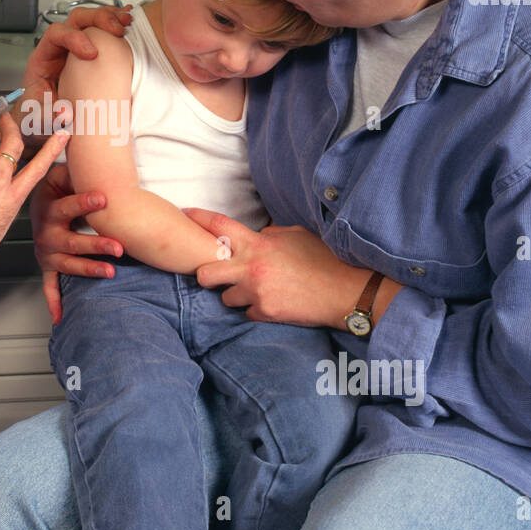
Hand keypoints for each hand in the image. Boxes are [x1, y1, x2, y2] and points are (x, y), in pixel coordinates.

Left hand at [12, 6, 132, 149]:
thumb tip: (65, 112)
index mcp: (43, 59)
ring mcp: (75, 47)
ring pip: (91, 20)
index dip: (74, 38)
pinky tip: (129, 23)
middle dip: (98, 19)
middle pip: (76, 19)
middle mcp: (59, 48)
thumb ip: (48, 116)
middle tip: (117, 30)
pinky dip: (116, 24)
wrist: (46, 120)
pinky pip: (102, 31)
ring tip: (128, 22)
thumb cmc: (41, 115)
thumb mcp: (40, 119)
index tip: (92, 53)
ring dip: (111, 18)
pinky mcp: (90, 53)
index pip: (56, 34)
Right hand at [31, 163, 124, 323]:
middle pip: (72, 241)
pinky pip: (50, 286)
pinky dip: (54, 302)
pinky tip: (60, 317)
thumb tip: (82, 143)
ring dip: (89, 270)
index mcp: (50, 209)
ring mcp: (46, 252)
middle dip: (96, 245)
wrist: (36, 203)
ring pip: (68, 265)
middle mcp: (46, 233)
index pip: (68, 206)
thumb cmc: (56, 188)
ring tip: (110, 272)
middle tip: (118, 246)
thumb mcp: (61, 174)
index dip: (85, 202)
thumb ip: (73, 167)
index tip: (104, 198)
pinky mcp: (47, 266)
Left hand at [185, 209, 367, 327]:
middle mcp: (252, 267)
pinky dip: (256, 310)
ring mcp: (257, 292)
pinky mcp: (266, 312)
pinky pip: (248, 314)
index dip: (197, 219)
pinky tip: (274, 304)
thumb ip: (270, 235)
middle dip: (206, 274)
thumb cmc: (324, 259)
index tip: (184, 215)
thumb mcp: (296, 236)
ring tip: (257, 292)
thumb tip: (256, 233)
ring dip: (236, 296)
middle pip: (206, 273)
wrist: (347, 290)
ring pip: (226, 298)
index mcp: (259, 243)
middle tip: (215, 275)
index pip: (219, 226)